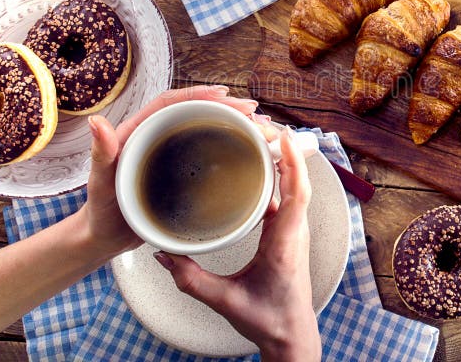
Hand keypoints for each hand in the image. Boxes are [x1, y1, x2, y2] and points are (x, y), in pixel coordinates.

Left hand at [78, 85, 258, 258]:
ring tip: (258, 128)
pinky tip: (249, 154)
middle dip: (227, 108)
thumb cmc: (100, 211)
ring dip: (233, 126)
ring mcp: (172, 155)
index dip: (199, 94)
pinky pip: (207, 154)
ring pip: (206, 131)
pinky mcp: (182, 174)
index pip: (171, 102)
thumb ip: (101, 152)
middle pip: (195, 112)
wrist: (105, 238)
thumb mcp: (100, 182)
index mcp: (139, 131)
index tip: (224, 94)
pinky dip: (229, 150)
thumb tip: (97, 122)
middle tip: (253, 112)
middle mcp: (158, 137)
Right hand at [154, 128, 320, 360]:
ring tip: (263, 135)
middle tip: (263, 124)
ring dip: (284, 159)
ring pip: (295, 186)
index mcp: (285, 243)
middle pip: (298, 180)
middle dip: (285, 149)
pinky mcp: (288, 233)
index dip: (292, 162)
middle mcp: (294, 232)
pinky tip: (261, 166)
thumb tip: (162, 254)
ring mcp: (294, 231)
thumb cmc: (268, 320)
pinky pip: (287, 196)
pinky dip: (278, 175)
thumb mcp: (226, 301)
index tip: (283, 136)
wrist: (291, 336)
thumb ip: (191, 280)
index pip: (297, 193)